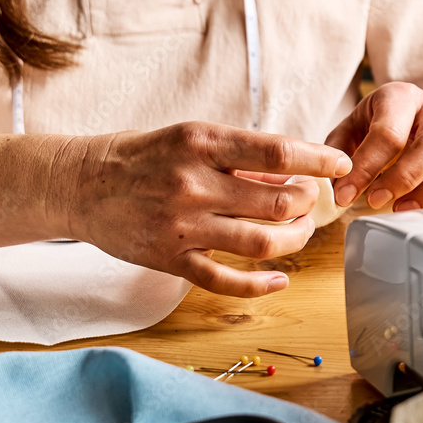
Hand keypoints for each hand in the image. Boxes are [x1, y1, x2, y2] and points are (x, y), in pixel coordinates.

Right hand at [69, 122, 351, 296]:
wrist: (81, 184)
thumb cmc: (143, 155)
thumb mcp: (191, 137)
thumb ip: (240, 157)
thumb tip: (292, 173)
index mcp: (202, 142)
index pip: (277, 152)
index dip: (318, 159)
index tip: (340, 163)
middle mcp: (194, 183)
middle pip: (278, 202)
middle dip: (309, 203)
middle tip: (312, 201)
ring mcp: (183, 225)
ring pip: (261, 243)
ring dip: (294, 240)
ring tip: (300, 230)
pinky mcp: (170, 259)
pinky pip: (225, 280)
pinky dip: (260, 285)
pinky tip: (280, 280)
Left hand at [326, 82, 422, 211]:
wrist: (414, 117)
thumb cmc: (377, 125)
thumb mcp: (350, 129)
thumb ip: (339, 154)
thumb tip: (337, 189)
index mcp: (401, 96)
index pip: (389, 132)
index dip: (366, 167)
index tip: (346, 195)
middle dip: (404, 179)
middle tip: (376, 200)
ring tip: (402, 208)